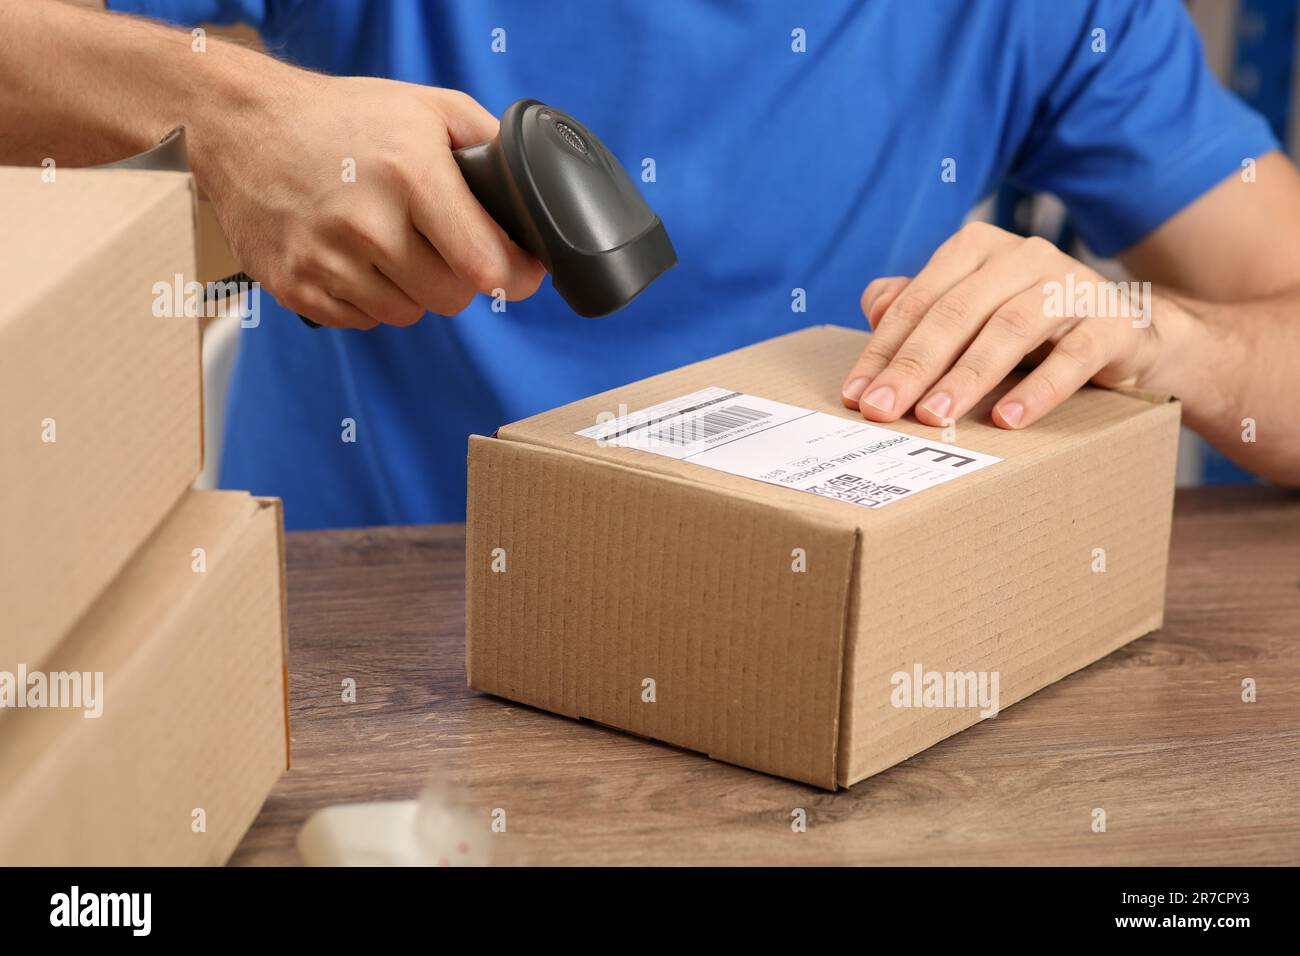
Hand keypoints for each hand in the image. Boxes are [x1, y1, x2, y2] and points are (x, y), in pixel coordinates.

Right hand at [197, 71, 543, 327]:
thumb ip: (490, 146)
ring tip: (392, 243)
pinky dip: (371, 298)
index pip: (487, 266)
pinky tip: (357, 257)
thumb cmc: (344, 117)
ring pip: (408, 314)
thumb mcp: (429, 108)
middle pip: (452, 298)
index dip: (516, 274)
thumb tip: (532, 194)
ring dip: (414, 289)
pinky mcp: (296, 287)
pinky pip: (364, 321)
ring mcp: (327, 260)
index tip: (522, 270)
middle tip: (444, 245)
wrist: (242, 124)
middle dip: (461, 277)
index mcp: (411, 175)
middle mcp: (368, 224)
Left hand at [841, 222, 1163, 428]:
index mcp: (977, 249)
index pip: (918, 300)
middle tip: (882, 411)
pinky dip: (1039, 389)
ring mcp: (1070, 284)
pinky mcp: (1112, 321)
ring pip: (1009, 328)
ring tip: (934, 416)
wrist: (1124, 331)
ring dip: (967, 376)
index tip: (856, 395)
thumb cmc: (1027, 324)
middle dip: (914, 365)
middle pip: (956, 313)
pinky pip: (1073, 356)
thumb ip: (920, 306)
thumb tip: (874, 308)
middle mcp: (1023, 256)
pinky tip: (1008, 419)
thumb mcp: (969, 313)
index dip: (883, 349)